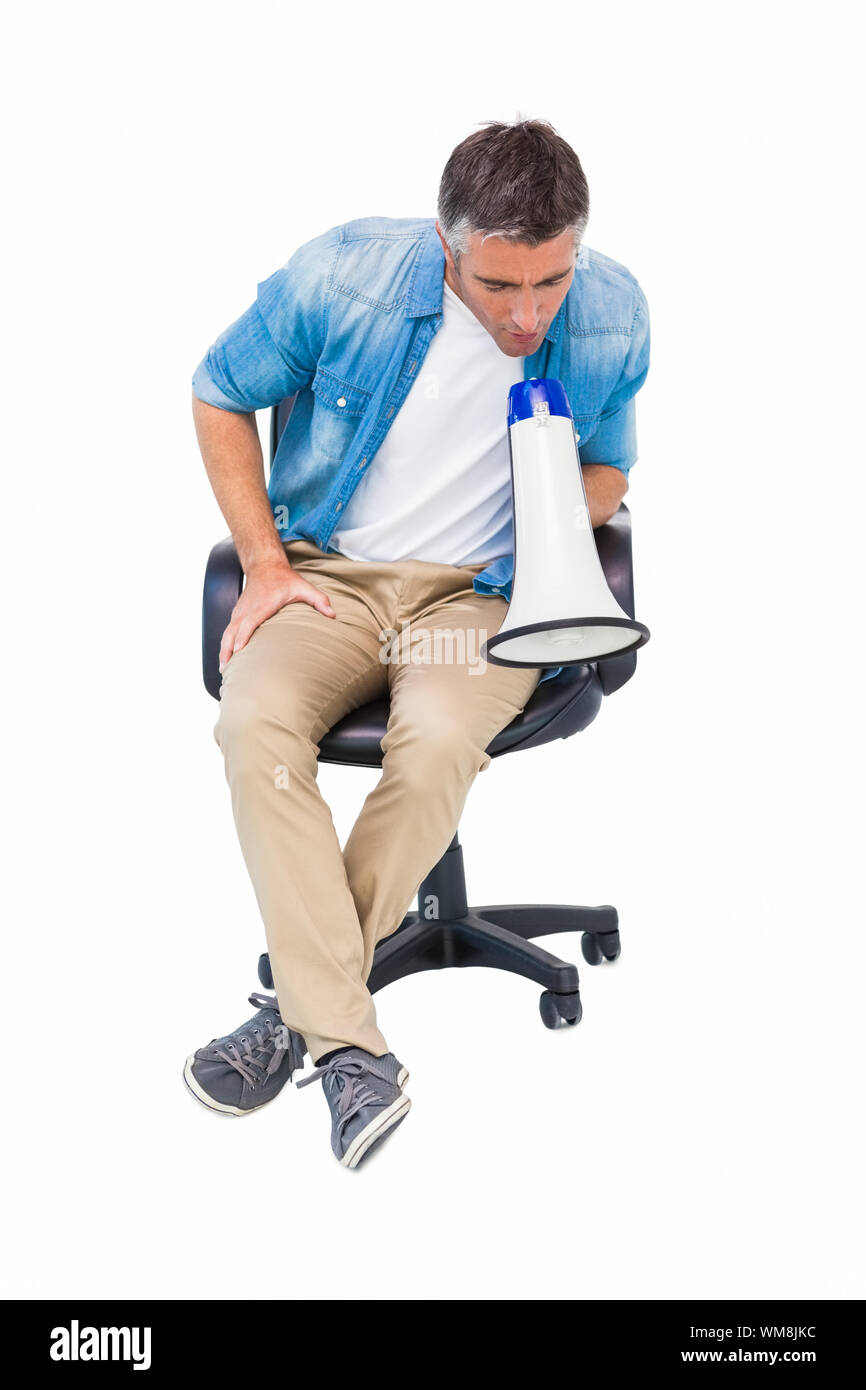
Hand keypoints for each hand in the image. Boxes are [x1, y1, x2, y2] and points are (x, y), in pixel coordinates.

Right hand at [219, 557, 335, 669]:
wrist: (265, 567)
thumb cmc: (284, 579)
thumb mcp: (304, 587)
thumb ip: (318, 600)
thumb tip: (332, 615)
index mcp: (262, 606)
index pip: (248, 623)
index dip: (242, 638)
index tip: (238, 652)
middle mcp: (247, 610)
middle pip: (232, 632)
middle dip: (228, 651)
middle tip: (227, 670)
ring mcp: (240, 612)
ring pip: (227, 633)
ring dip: (224, 651)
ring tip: (224, 670)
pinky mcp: (237, 614)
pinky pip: (228, 631)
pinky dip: (225, 645)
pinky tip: (226, 658)